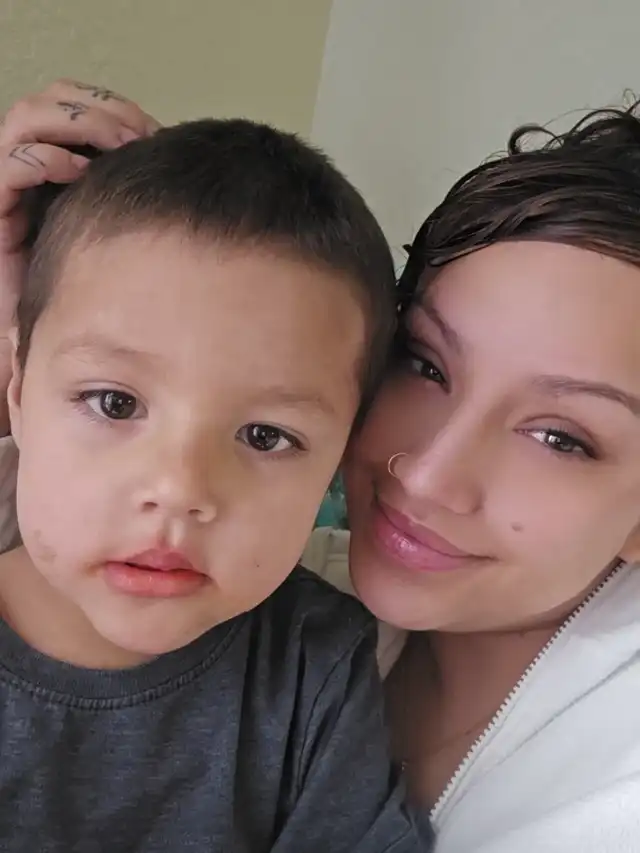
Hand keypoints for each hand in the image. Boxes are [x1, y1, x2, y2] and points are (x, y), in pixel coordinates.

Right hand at [0, 79, 159, 433]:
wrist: (44, 337)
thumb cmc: (87, 294)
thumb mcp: (119, 241)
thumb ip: (139, 209)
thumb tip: (189, 186)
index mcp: (62, 168)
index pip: (77, 108)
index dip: (113, 110)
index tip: (155, 132)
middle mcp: (32, 170)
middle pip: (53, 101)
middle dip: (99, 110)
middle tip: (138, 134)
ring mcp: (11, 189)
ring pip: (27, 120)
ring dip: (76, 124)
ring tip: (115, 148)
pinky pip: (11, 165)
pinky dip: (44, 158)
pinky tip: (77, 173)